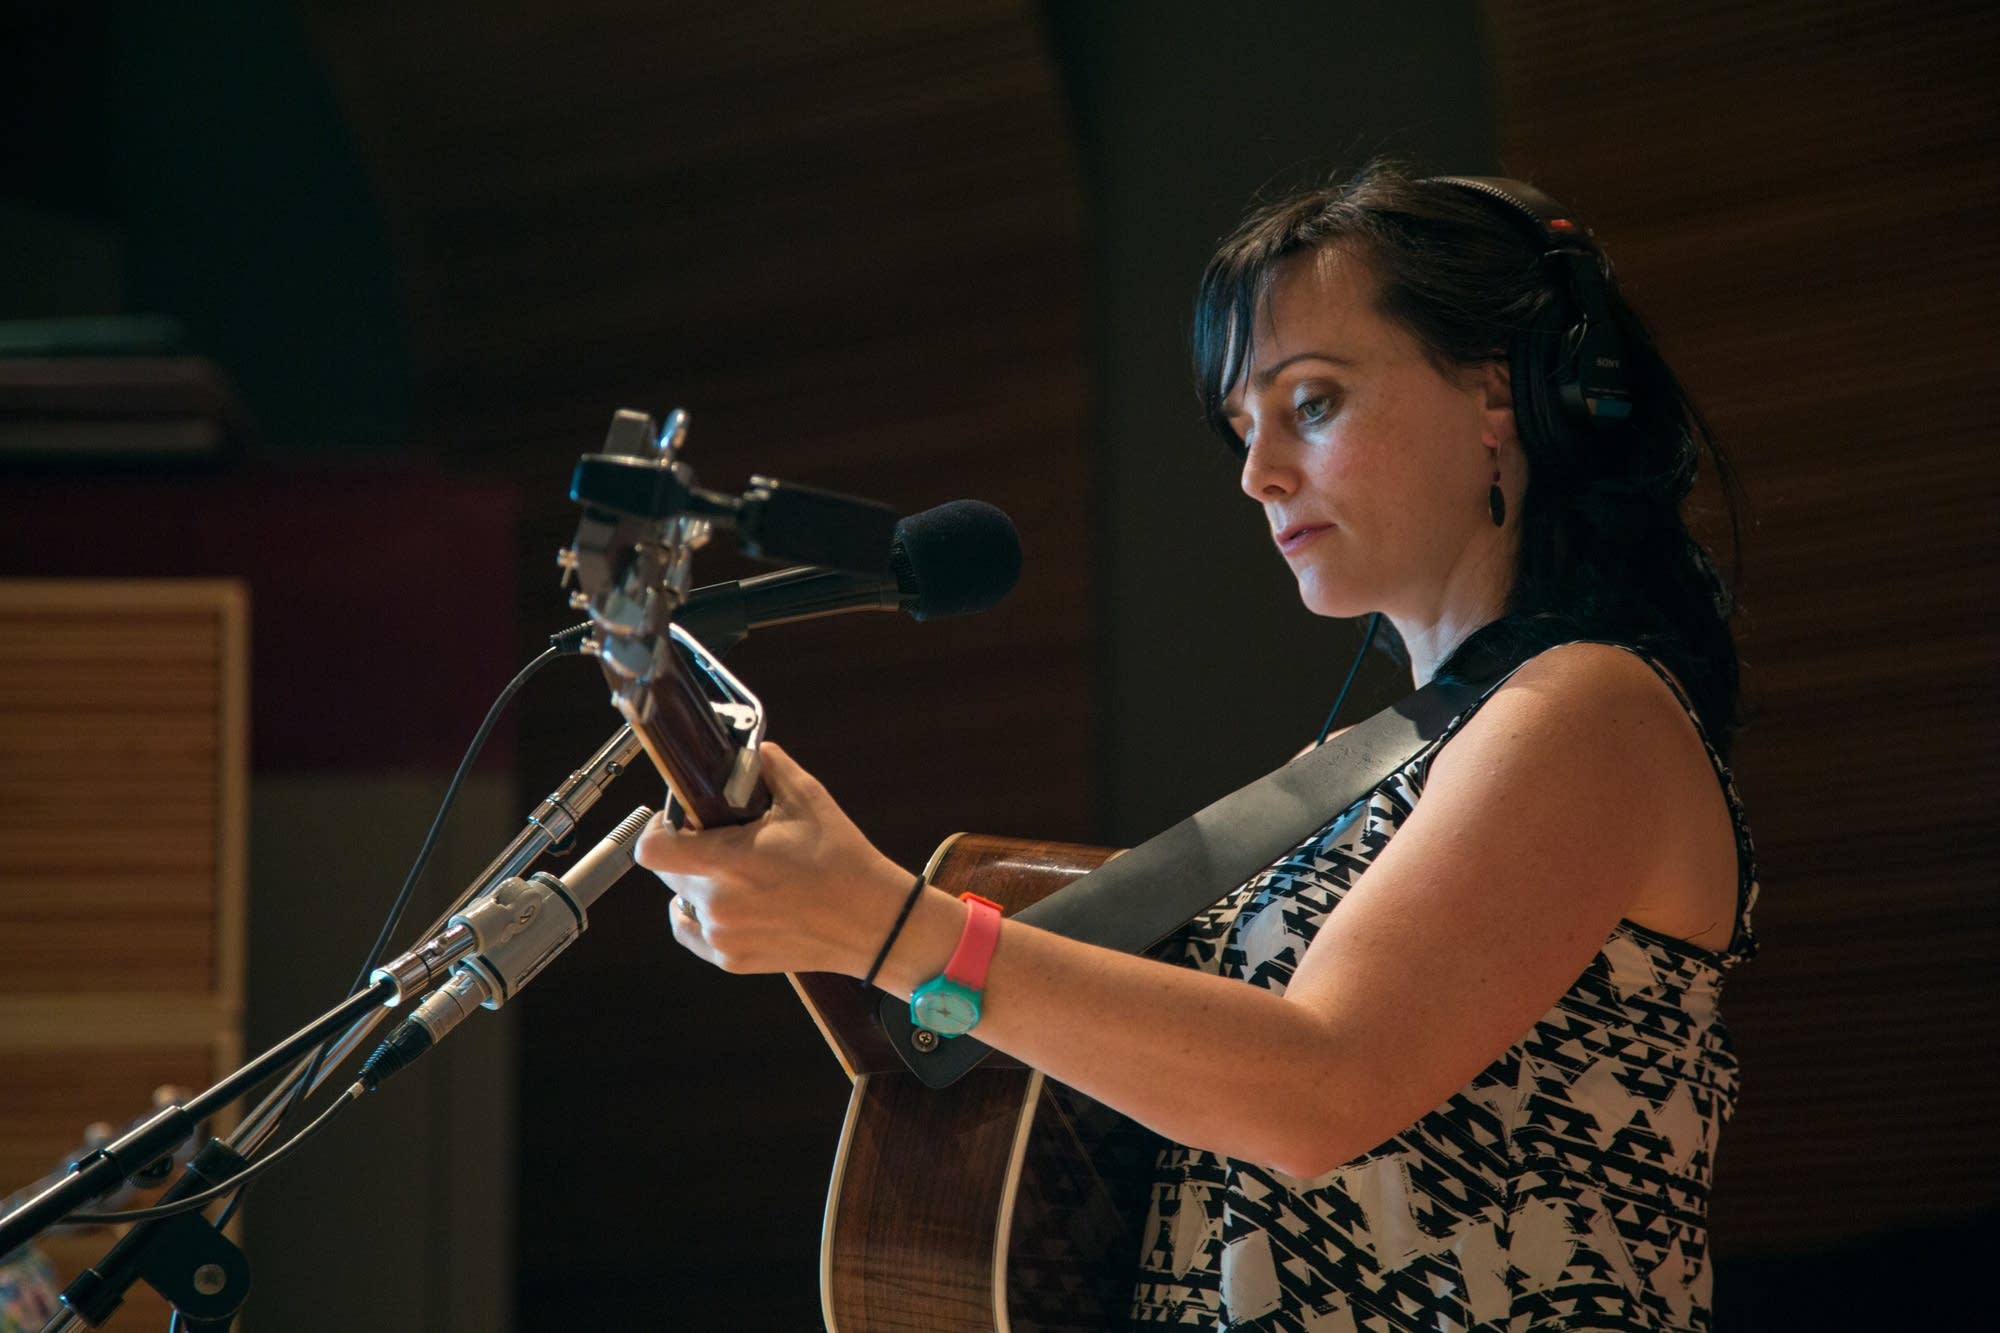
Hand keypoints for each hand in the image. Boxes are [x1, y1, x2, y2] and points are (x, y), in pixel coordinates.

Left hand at [633, 741, 914, 975]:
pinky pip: (695, 932)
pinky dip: (703, 915)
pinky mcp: (731, 960)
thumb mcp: (807, 798)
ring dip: (699, 882)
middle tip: (720, 840)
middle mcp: (718, 903)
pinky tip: (730, 901)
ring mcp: (723, 936)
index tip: (676, 820)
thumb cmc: (842, 860)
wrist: (873, 921)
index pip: (653, 848)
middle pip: (669, 871)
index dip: (657, 829)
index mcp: (729, 861)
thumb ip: (765, 767)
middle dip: (687, 850)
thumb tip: (742, 751)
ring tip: (740, 873)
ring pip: (684, 900)